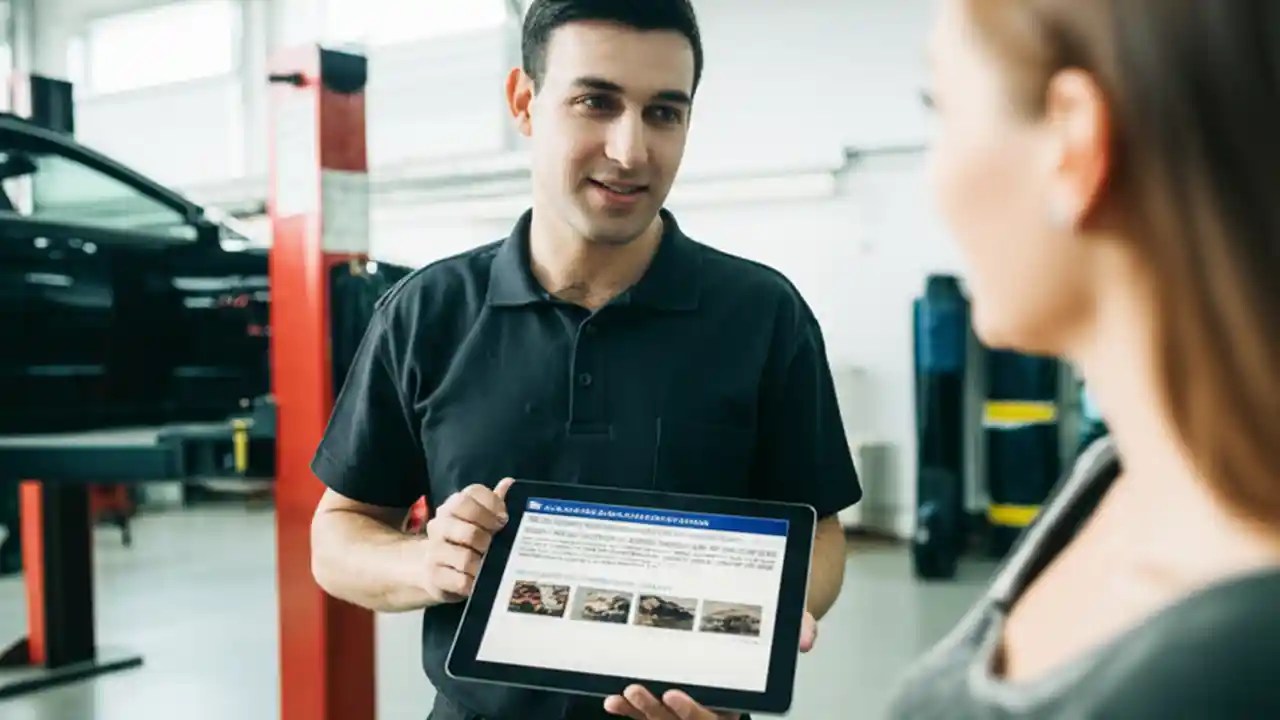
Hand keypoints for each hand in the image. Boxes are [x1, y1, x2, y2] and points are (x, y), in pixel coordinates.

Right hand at [419, 477, 513, 603]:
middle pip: (469, 530)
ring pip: (464, 557)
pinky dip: (473, 582)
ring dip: (482, 564)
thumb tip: (509, 482)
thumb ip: (494, 503)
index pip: (471, 496)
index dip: (493, 507)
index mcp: (453, 505)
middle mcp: (440, 524)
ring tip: (489, 565)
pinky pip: (460, 580)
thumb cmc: (464, 539)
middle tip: (497, 546)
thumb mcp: (479, 519)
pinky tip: (478, 579)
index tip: (504, 520)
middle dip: (488, 540)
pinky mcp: (434, 576)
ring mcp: (434, 550)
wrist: (433, 567)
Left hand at [603, 612, 817, 718]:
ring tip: (624, 693)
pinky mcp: (668, 705)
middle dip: (658, 713)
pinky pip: (648, 716)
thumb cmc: (766, 638)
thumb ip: (799, 629)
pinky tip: (614, 700)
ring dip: (640, 712)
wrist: (757, 631)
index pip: (717, 718)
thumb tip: (806, 638)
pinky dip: (630, 711)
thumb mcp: (787, 629)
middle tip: (639, 690)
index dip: (694, 712)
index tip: (675, 695)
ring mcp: (688, 710)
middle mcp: (712, 712)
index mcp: (736, 704)